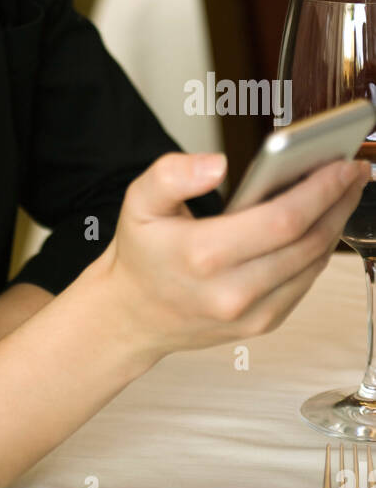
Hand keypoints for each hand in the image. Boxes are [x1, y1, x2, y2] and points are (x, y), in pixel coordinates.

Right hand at [90, 150, 370, 361]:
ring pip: (312, 264)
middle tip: (355, 170)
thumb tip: (217, 163)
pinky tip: (323, 222)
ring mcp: (251, 314)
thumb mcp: (138, 199)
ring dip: (335, 224)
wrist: (133, 315)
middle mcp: (232, 292)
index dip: (320, 191)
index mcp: (203, 255)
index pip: (282, 221)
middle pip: (308, 242)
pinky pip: (304, 282)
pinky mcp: (263, 325)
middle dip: (339, 201)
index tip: (341, 164)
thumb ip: (172, 173)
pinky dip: (319, 249)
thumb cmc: (141, 252)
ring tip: (345, 190)